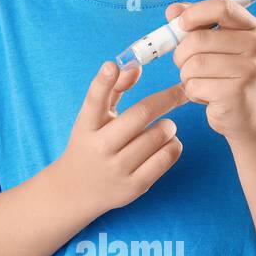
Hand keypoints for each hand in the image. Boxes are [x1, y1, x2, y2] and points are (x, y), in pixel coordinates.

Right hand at [55, 60, 188, 217]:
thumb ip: (111, 90)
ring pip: (160, 135)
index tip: (111, 65)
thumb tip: (134, 68)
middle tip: (182, 92)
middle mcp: (100, 146)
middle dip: (168, 99)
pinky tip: (167, 144)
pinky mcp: (134, 185)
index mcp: (87, 125)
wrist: (74, 190)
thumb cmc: (89, 145)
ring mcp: (117, 167)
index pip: (94, 100)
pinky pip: (167, 157)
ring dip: (169, 127)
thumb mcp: (92, 118)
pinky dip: (174, 145)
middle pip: (141, 114)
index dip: (103, 81)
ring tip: (165, 128)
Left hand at [165, 0, 255, 140]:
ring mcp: (249, 70)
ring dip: (186, 75)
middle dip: (181, 54)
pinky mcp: (236, 93)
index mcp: (249, 27)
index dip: (195, 13)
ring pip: (193, 64)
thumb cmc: (223, 74)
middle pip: (198, 39)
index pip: (221, 7)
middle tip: (186, 64)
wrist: (246, 115)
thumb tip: (172, 10)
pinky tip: (206, 96)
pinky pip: (195, 86)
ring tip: (200, 81)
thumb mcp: (212, 45)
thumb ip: (193, 24)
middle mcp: (255, 45)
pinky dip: (192, 92)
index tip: (181, 24)